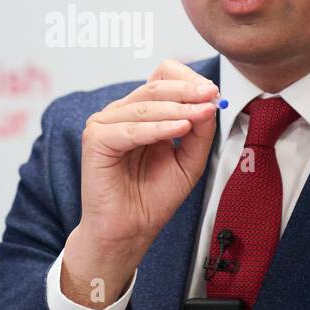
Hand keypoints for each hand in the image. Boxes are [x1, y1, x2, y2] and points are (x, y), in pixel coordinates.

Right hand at [62, 59, 218, 305]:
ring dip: (178, 108)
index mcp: (140, 114)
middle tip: (211, 94)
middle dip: (188, 90)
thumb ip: (199, 132)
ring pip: (145, 105)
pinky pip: (131, 129)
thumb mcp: (188, 160)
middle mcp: (120, 114)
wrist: (130, 231)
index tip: (213, 91)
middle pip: (155, 86)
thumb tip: (209, 102)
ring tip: (202, 113)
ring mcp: (104, 124)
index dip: (187, 81)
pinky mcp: (95, 140)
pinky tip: (180, 129)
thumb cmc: (153, 198)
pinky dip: (158, 128)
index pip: (161, 79)